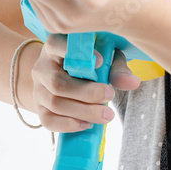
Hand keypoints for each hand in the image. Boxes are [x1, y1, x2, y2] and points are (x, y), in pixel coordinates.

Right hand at [25, 35, 140, 132]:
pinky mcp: (39, 108)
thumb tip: (133, 83)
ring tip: (106, 115)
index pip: (57, 44)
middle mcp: (42, 67)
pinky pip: (48, 120)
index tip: (100, 61)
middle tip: (110, 95)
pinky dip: (68, 125)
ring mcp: (38, 89)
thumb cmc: (86, 64)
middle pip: (57, 83)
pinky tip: (86, 124)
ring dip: (83, 112)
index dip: (74, 53)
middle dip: (87, 93)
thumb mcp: (103, 58)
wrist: (62, 77)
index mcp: (54, 46)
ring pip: (55, 103)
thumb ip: (116, 69)